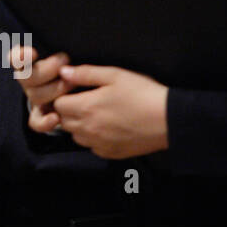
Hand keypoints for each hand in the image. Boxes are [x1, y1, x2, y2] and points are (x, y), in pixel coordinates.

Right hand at [11, 46, 73, 133]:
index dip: (19, 57)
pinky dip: (44, 122)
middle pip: (27, 78)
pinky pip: (36, 122)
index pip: (15, 58)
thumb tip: (58, 41)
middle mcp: (28, 82)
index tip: (33, 53)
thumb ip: (58, 54)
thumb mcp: (66, 58)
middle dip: (49, 70)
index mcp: (28, 64)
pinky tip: (55, 118)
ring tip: (74, 82)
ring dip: (55, 89)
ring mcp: (34, 99)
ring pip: (35, 96)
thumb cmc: (72, 69)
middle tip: (66, 60)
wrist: (81, 91)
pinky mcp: (40, 116)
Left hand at [52, 64, 169, 158]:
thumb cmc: (142, 93)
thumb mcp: (114, 75)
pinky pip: (92, 147)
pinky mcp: (111, 154)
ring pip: (76, 136)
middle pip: (63, 121)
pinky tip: (106, 128)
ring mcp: (99, 144)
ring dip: (78, 126)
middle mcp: (88, 129)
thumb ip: (85, 73)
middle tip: (83, 101)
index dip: (62, 96)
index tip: (73, 91)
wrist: (169, 120)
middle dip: (68, 111)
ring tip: (94, 114)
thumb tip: (62, 72)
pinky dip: (93, 139)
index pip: (57, 104)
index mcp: (86, 107)